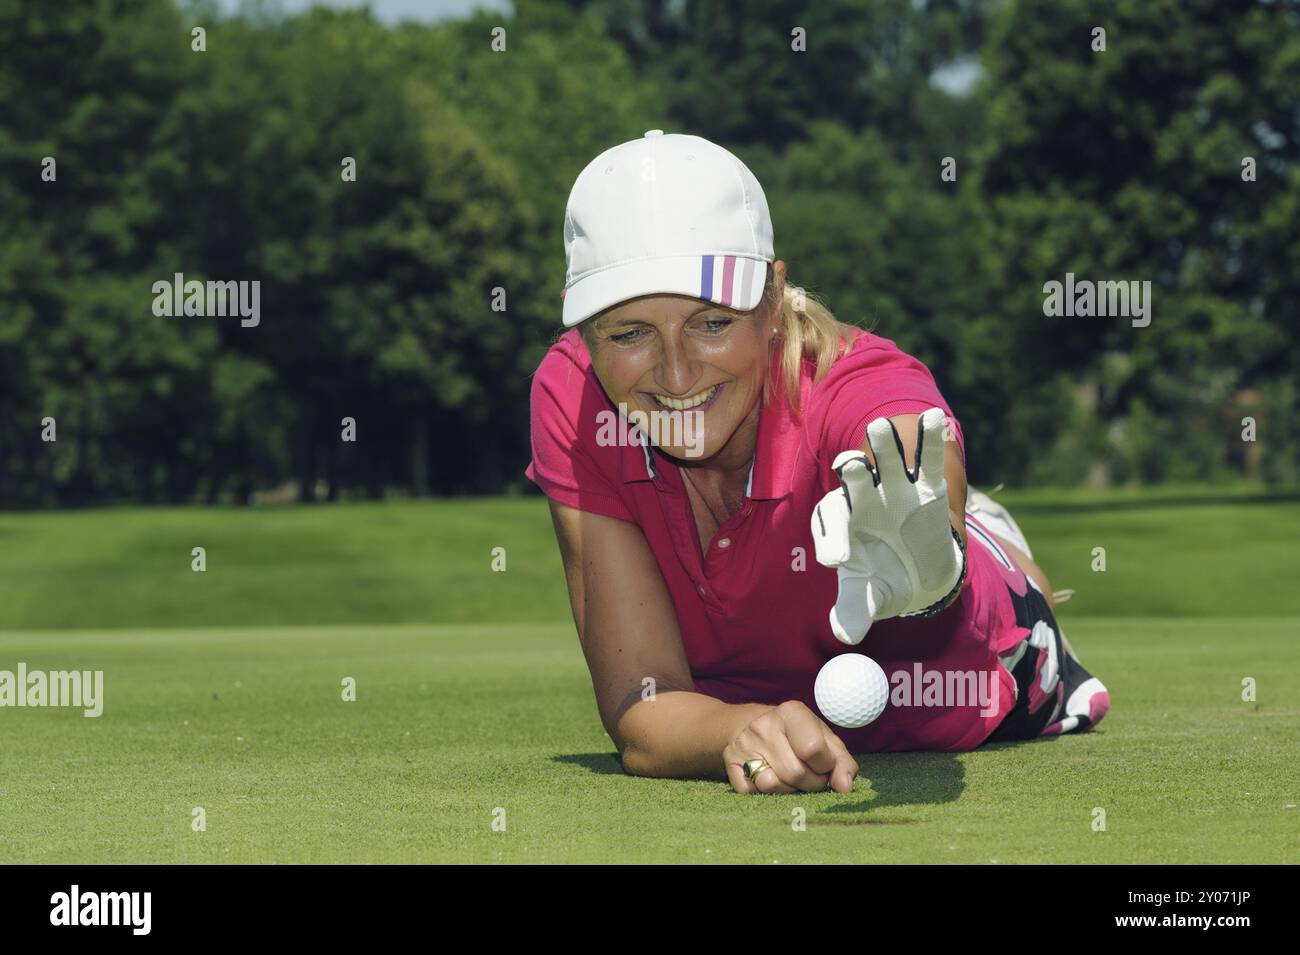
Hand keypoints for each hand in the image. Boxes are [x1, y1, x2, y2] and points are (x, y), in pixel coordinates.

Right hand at [723, 701, 858, 794]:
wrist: (755, 727)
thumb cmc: (799, 736)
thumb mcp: (826, 740)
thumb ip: (842, 763)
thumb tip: (845, 787)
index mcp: (791, 711)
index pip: (813, 749)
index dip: (825, 765)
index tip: (824, 763)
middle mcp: (763, 724)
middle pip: (796, 773)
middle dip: (810, 782)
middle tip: (810, 774)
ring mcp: (743, 744)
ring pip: (773, 786)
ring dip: (790, 790)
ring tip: (791, 775)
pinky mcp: (730, 763)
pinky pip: (755, 793)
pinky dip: (768, 793)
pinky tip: (771, 776)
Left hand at [810, 407, 963, 644]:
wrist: (916, 573)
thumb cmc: (880, 581)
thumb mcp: (867, 598)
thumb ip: (854, 610)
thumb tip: (843, 635)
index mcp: (841, 522)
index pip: (830, 522)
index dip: (831, 537)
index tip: (835, 559)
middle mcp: (864, 498)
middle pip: (852, 478)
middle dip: (850, 471)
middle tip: (847, 465)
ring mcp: (895, 489)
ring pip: (885, 461)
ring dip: (883, 444)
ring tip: (880, 427)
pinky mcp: (927, 487)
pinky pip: (926, 460)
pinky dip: (930, 440)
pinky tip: (934, 420)